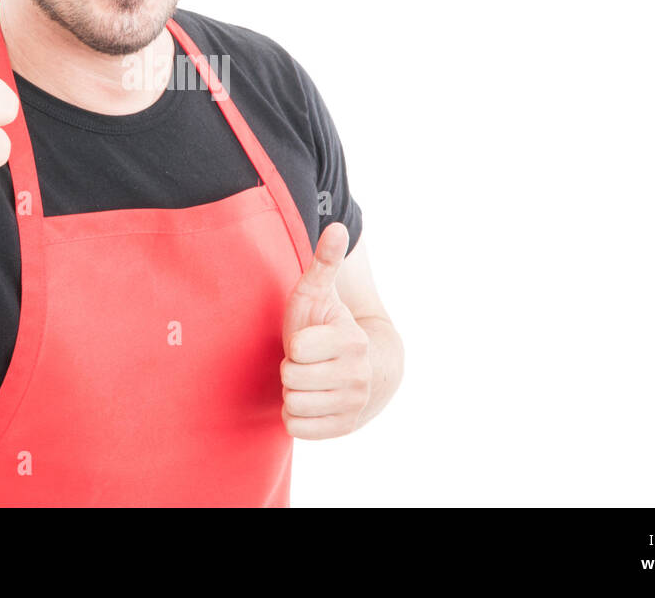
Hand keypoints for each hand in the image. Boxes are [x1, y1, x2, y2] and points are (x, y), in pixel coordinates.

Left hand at [280, 222, 371, 438]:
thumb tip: (336, 227)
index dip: (294, 344)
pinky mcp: (343, 428)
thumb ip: (325, 262)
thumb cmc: (327, 326)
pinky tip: (310, 400)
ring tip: (308, 379)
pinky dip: (296, 416)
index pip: (296, 349)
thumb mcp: (320, 292)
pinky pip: (297, 428)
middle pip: (291, 378)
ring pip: (292, 404)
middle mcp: (357, 375)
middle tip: (306, 362)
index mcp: (351, 341)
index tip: (308, 341)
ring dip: (292, 392)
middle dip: (291, 369)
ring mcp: (353, 404)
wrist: (364, 369)